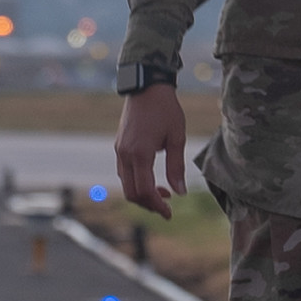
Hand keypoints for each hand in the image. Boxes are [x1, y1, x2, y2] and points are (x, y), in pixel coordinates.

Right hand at [115, 83, 188, 217]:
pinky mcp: (119, 146)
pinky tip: (152, 178)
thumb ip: (176, 167)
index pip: (145, 191)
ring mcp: (120, 150)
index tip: (169, 214)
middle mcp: (126, 154)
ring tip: (163, 192)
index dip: (157, 206)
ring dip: (142, 193)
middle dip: (148, 204)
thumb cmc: (165, 109)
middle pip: (132, 193)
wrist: (146, 86)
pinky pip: (124, 172)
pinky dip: (136, 181)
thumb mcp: (177, 137)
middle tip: (167, 206)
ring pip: (126, 184)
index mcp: (140, 154)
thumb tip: (180, 192)